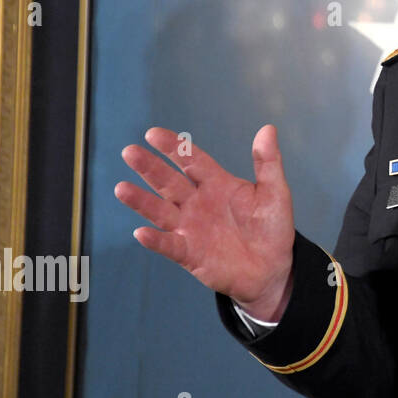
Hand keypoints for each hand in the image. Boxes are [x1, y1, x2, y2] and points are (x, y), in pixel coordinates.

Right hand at [115, 124, 294, 321]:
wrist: (272, 268)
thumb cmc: (272, 227)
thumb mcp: (275, 193)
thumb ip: (268, 162)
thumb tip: (268, 129)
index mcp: (217, 184)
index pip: (192, 161)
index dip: (175, 148)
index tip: (153, 134)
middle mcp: (198, 203)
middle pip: (169, 182)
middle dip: (150, 167)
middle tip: (130, 152)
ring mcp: (190, 228)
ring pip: (161, 211)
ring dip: (141, 201)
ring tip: (122, 188)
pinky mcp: (189, 253)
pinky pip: (169, 245)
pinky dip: (156, 240)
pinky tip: (142, 233)